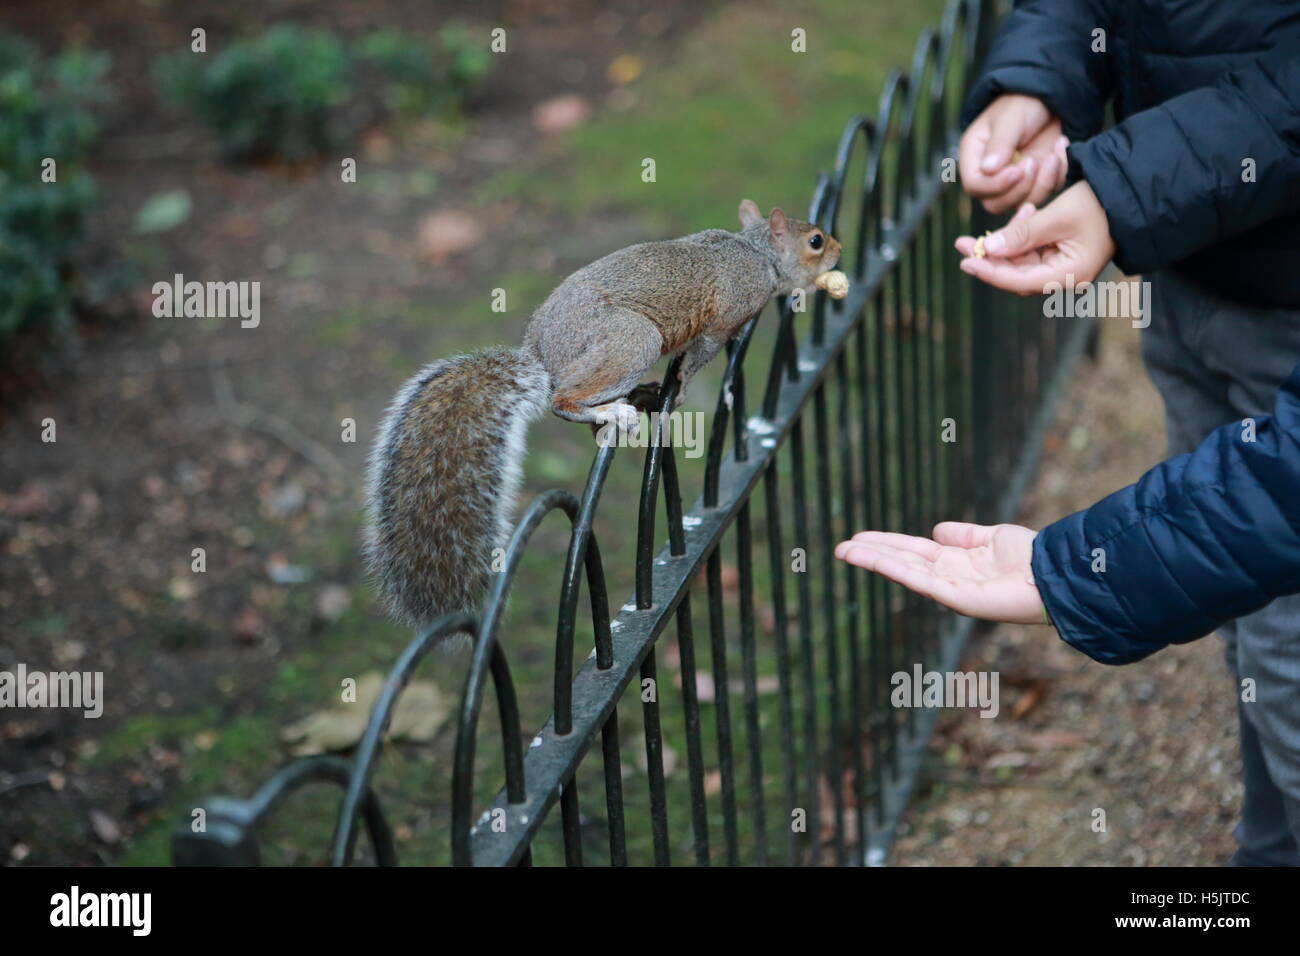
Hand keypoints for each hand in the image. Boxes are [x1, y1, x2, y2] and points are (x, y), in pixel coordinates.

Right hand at [834, 522, 1044, 624]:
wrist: (1053, 574)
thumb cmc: (1030, 558)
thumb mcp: (990, 537)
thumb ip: (963, 535)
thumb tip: (937, 530)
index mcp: (954, 563)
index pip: (911, 552)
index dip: (886, 543)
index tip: (860, 537)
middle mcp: (947, 577)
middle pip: (901, 561)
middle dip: (870, 554)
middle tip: (840, 547)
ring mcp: (948, 588)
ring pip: (902, 570)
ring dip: (873, 561)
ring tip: (844, 551)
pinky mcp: (953, 597)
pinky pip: (917, 580)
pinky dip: (893, 569)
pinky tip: (874, 559)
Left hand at [955, 181, 1115, 294]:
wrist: (1130, 193)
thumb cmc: (1099, 203)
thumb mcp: (1058, 216)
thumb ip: (1023, 233)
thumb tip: (987, 248)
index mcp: (1069, 276)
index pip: (1019, 281)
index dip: (989, 271)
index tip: (964, 261)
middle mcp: (1064, 278)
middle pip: (1015, 275)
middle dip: (988, 257)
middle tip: (961, 242)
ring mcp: (1062, 269)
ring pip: (1020, 262)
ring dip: (1006, 241)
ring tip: (1015, 212)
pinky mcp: (1060, 256)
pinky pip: (1030, 251)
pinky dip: (1021, 235)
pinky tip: (1027, 211)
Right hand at [959, 94, 1068, 213]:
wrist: (1049, 98)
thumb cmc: (1023, 101)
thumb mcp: (1011, 118)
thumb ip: (1000, 143)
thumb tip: (987, 169)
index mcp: (975, 156)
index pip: (975, 185)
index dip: (995, 185)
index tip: (1017, 170)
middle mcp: (990, 174)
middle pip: (995, 203)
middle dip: (1019, 189)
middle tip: (1035, 161)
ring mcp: (1013, 181)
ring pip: (1021, 204)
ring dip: (1041, 184)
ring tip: (1052, 155)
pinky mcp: (1034, 182)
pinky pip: (1045, 194)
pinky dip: (1057, 176)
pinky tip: (1059, 149)